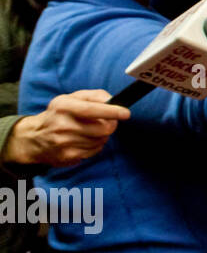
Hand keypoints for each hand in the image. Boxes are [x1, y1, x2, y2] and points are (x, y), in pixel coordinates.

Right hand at [3, 91, 129, 166]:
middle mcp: (62, 126)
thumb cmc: (59, 114)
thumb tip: (114, 100)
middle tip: (108, 121)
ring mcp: (64, 143)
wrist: (34, 138)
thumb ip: (95, 95)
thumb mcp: (72, 98)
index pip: (92, 110)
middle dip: (111, 124)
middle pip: (103, 129)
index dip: (112, 112)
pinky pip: (95, 151)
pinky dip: (95, 145)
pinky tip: (85, 140)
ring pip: (101, 140)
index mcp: (63, 107)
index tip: (126, 113)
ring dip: (102, 135)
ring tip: (91, 130)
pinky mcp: (68, 156)